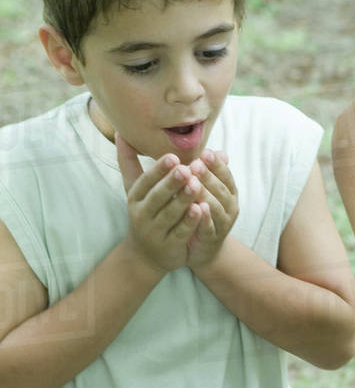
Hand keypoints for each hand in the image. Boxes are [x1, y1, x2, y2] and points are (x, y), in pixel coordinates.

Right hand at [116, 135, 204, 272]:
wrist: (145, 255)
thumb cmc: (146, 213)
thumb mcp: (135, 189)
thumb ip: (129, 162)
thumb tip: (120, 132)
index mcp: (135, 197)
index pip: (145, 181)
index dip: (158, 170)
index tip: (172, 157)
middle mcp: (141, 214)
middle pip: (158, 197)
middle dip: (171, 182)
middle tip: (186, 169)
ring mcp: (154, 231)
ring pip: (170, 214)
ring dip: (183, 199)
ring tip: (196, 185)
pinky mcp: (168, 245)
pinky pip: (180, 232)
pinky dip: (189, 221)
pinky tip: (200, 210)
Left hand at [184, 149, 238, 269]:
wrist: (201, 247)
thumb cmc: (202, 212)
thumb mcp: (206, 190)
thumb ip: (209, 172)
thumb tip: (219, 151)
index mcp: (229, 192)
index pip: (225, 175)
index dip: (216, 164)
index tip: (205, 152)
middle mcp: (230, 206)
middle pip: (221, 189)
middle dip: (208, 176)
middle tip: (195, 164)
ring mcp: (223, 223)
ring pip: (216, 207)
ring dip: (205, 194)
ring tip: (193, 183)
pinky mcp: (212, 238)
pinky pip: (209, 227)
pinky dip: (204, 218)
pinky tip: (196, 208)